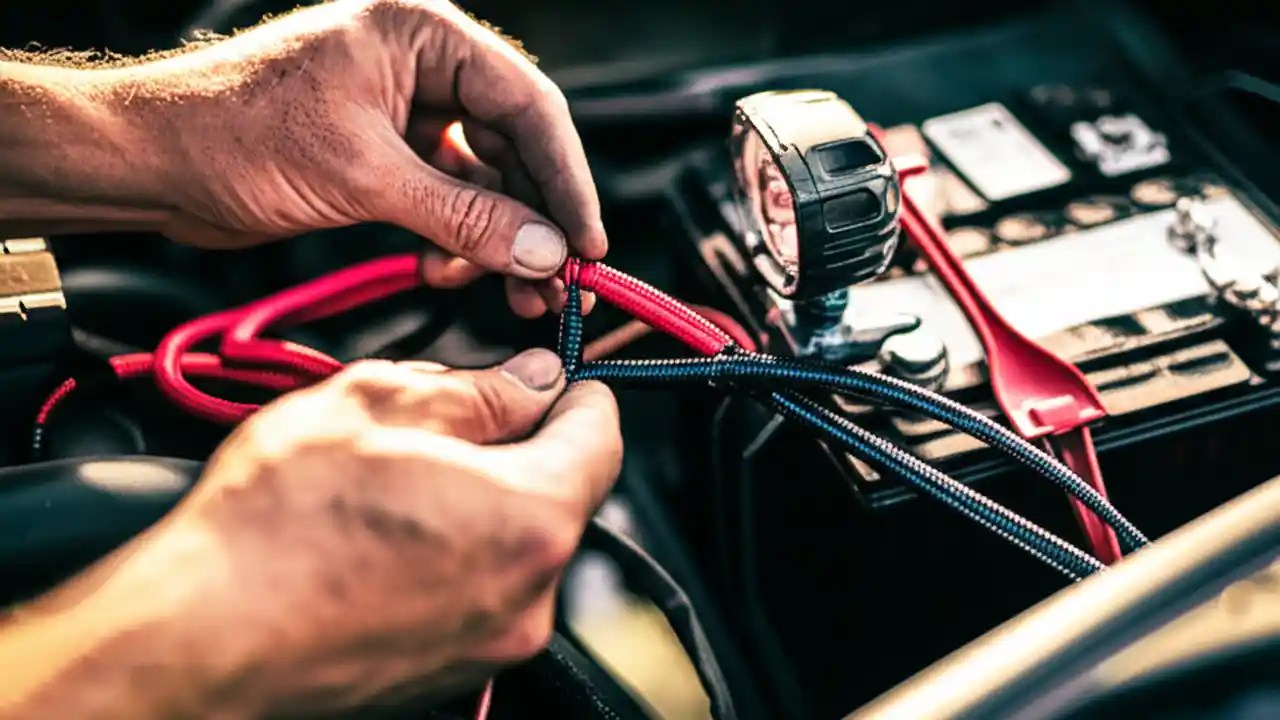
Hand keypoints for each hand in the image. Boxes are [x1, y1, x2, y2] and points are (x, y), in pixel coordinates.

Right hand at [0, 350, 621, 717]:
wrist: (199, 643)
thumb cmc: (270, 529)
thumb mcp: (373, 406)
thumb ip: (477, 389)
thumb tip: (530, 381)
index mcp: (530, 515)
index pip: (603, 435)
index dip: (576, 393)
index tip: (545, 380)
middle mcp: (529, 592)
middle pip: (563, 492)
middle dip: (519, 448)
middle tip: (443, 425)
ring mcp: (495, 641)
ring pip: (519, 542)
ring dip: (482, 504)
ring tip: (395, 487)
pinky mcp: (457, 672)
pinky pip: (484, 591)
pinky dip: (456, 556)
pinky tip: (385, 538)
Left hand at [1, 0, 603, 316]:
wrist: (149, 161)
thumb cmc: (232, 133)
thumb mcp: (364, 177)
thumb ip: (464, 216)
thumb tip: (544, 251)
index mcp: (423, 35)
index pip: (528, 105)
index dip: (566, 177)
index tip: (588, 240)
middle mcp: (423, 66)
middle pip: (514, 146)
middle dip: (536, 219)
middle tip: (560, 282)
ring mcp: (405, 111)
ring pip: (485, 180)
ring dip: (500, 239)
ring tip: (511, 291)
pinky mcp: (386, 155)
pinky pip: (448, 199)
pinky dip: (457, 240)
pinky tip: (449, 270)